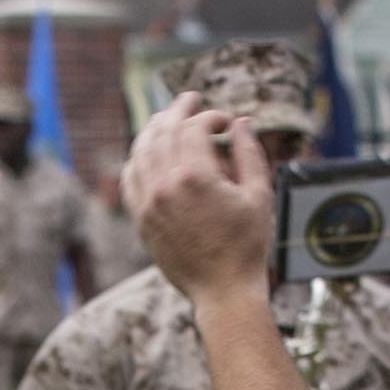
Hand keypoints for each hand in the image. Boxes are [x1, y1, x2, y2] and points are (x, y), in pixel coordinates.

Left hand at [127, 103, 278, 298]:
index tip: (225, 122)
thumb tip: (241, 122)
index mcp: (195, 177)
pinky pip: (130, 179)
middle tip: (189, 98)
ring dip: (154, 129)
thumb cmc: (248, 246)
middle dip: (177, 110)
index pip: (193, 128)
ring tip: (166, 118)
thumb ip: (249, 154)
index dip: (209, 117)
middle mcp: (165, 186)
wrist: (222, 292)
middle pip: (163, 132)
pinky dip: (137, 158)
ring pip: (141, 151)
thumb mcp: (259, 195)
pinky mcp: (141, 220)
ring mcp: (148, 204)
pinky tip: (146, 150)